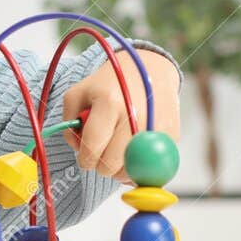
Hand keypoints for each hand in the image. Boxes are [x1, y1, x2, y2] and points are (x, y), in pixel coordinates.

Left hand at [61, 50, 181, 182]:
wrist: (152, 69)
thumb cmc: (111, 83)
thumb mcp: (80, 92)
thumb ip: (69, 122)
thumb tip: (77, 148)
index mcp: (109, 103)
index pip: (92, 147)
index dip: (84, 159)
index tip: (84, 158)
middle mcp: (134, 116)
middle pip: (111, 164)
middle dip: (100, 166)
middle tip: (101, 155)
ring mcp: (155, 127)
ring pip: (131, 171)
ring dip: (120, 170)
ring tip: (116, 154)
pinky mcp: (171, 136)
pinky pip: (152, 166)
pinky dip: (140, 166)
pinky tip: (133, 152)